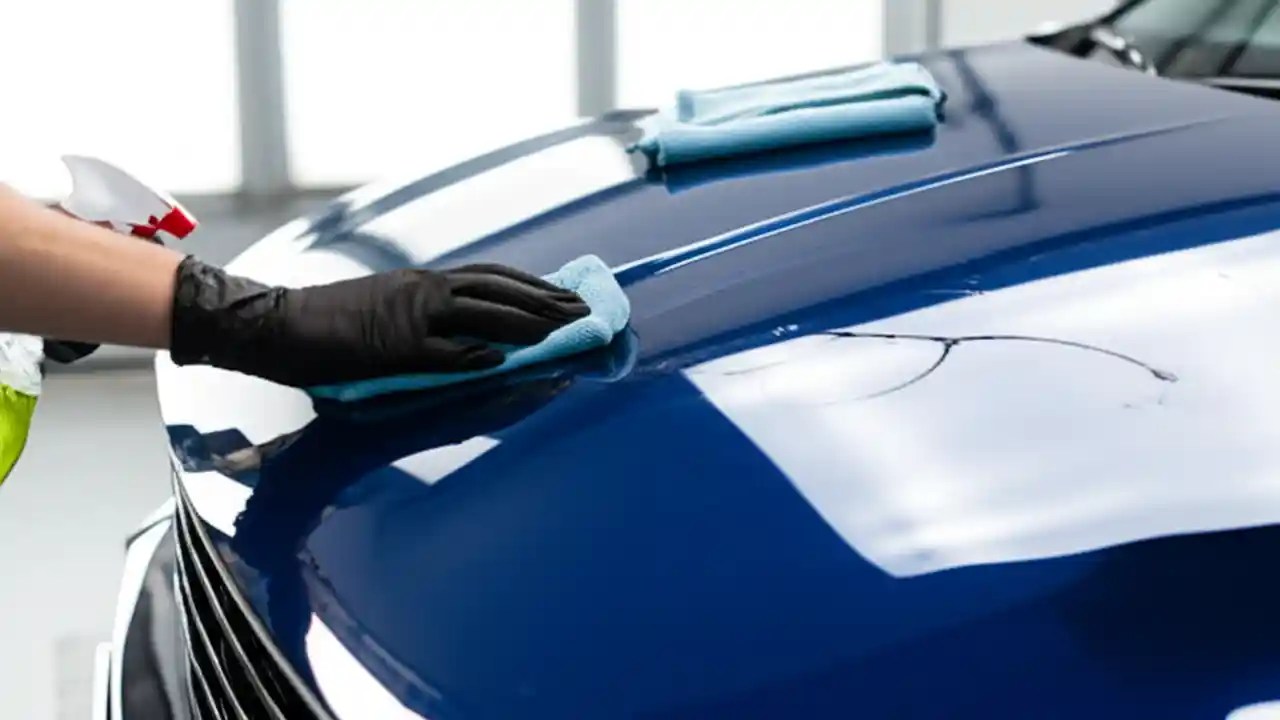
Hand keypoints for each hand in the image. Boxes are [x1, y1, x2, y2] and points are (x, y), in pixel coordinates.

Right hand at [170, 258, 589, 386]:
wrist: (279, 324)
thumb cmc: (332, 321)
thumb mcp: (388, 305)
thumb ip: (428, 313)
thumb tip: (469, 332)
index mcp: (424, 281)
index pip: (492, 276)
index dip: (533, 284)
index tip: (566, 292)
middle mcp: (424, 291)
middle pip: (498, 290)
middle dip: (545, 301)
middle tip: (583, 311)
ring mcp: (410, 317)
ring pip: (480, 315)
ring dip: (524, 322)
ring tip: (561, 331)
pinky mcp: (392, 347)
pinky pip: (441, 353)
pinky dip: (472, 356)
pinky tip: (502, 362)